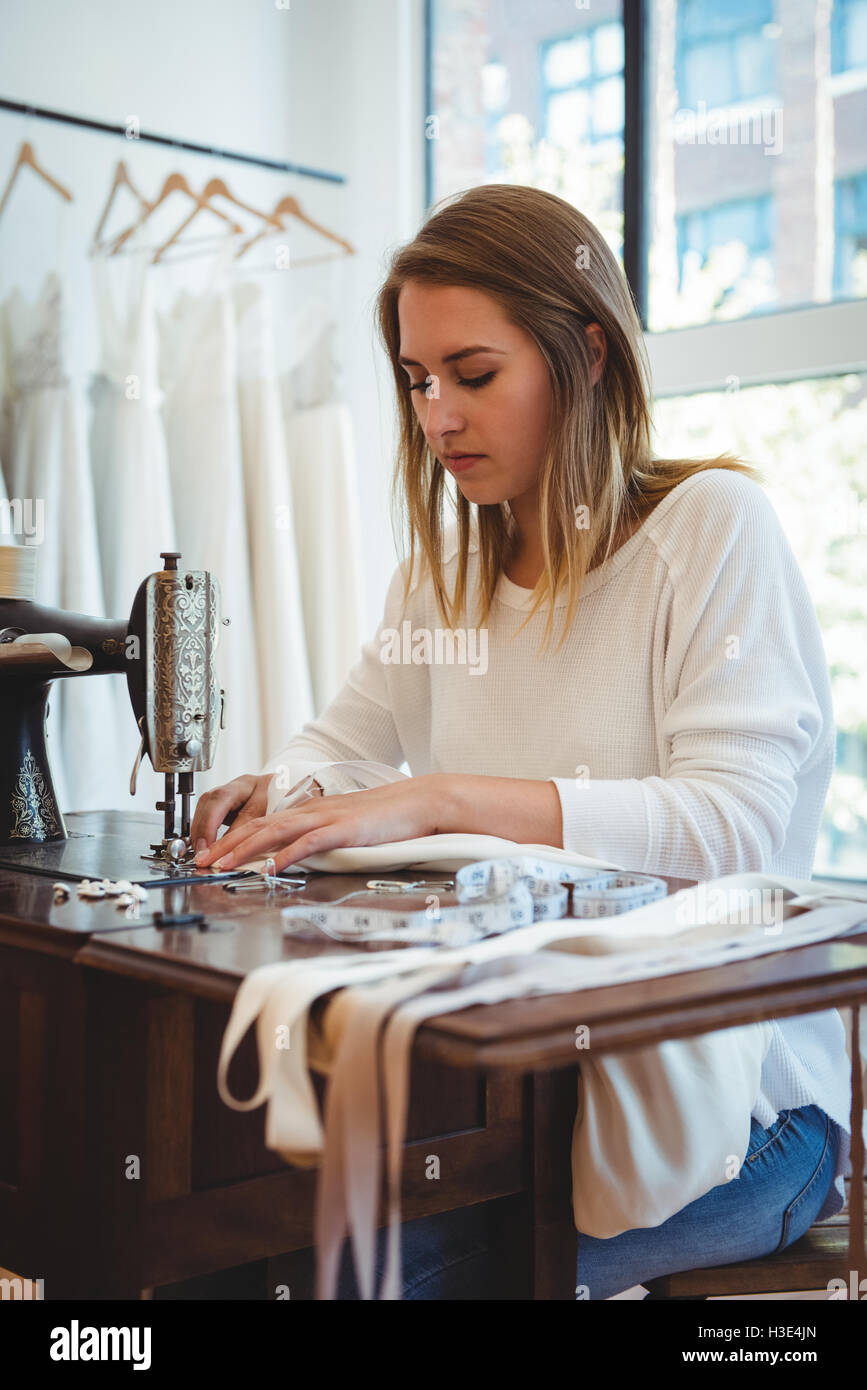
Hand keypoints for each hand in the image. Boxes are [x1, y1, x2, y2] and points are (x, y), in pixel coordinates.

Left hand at [192, 773, 449, 872]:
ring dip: (245, 849)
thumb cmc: (385, 818)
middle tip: (201, 864)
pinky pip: (310, 842)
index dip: (232, 838)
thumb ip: (317, 838)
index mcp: (309, 811)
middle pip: (258, 825)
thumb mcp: (342, 827)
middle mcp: (311, 811)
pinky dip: (288, 854)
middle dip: (226, 845)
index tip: (211, 856)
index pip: (261, 823)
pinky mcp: (345, 829)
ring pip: (275, 831)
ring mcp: (327, 818)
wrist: (418, 802)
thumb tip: (293, 856)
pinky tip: (273, 868)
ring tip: (223, 866)